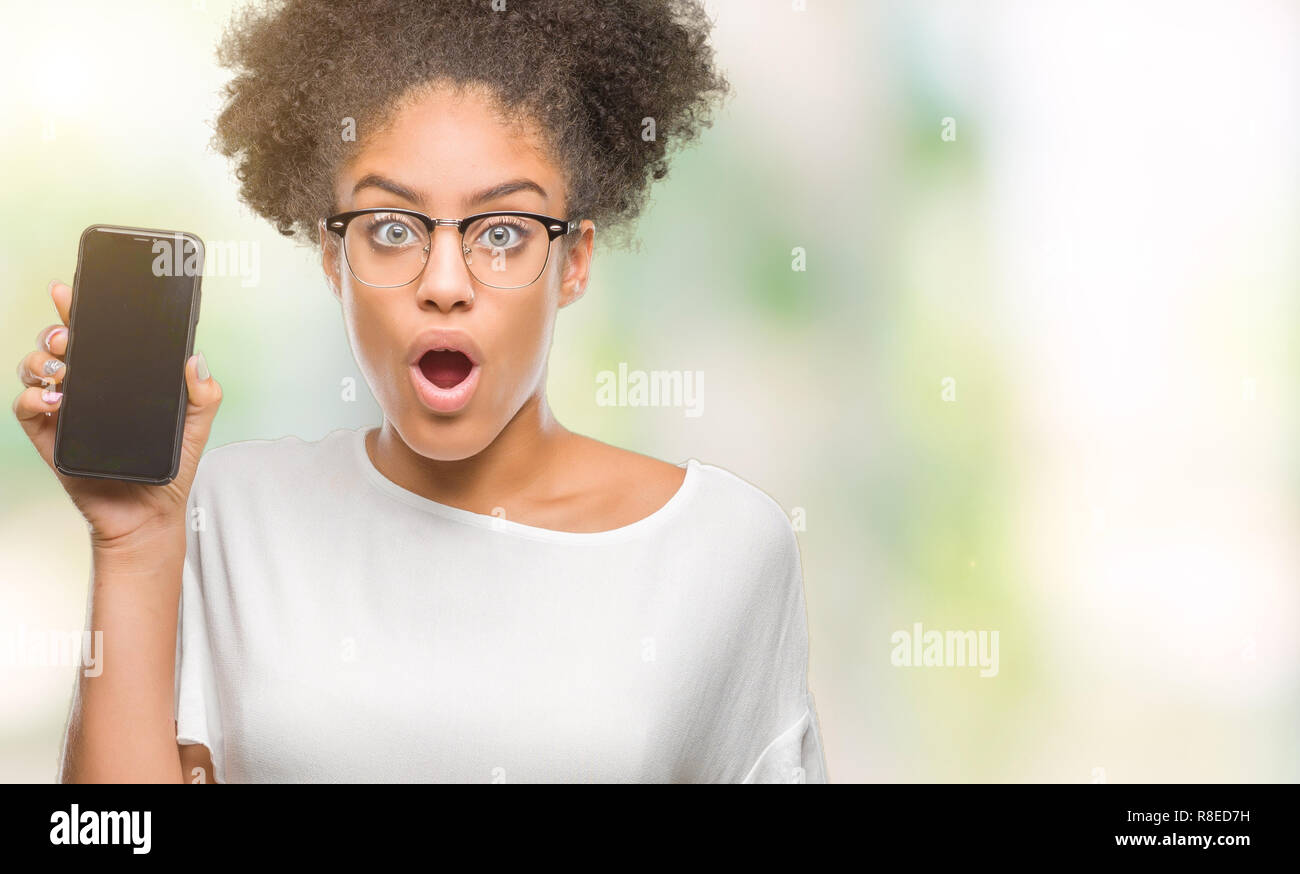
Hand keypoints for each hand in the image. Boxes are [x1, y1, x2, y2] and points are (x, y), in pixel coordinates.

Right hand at [12, 279, 223, 546]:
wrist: (151, 513)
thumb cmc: (170, 467)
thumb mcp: (196, 425)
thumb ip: (203, 394)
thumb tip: (196, 361)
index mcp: (117, 378)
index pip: (93, 336)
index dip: (77, 310)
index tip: (70, 291)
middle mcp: (86, 388)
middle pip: (56, 345)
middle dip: (56, 331)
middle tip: (70, 337)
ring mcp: (64, 410)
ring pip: (34, 369)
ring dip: (41, 360)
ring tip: (63, 368)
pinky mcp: (50, 437)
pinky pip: (26, 408)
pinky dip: (33, 397)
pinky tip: (53, 398)